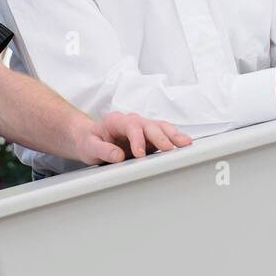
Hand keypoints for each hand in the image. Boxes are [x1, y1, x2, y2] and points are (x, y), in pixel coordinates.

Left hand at [73, 112, 192, 164]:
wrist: (90, 138)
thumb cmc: (89, 141)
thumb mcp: (89, 147)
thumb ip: (102, 150)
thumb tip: (118, 155)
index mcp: (116, 120)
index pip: (131, 126)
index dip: (137, 139)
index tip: (140, 154)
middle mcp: (132, 122)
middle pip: (150, 125)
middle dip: (161, 137)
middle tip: (169, 149)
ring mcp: (143, 129)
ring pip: (161, 128)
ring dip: (173, 135)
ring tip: (185, 143)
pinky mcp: (149, 138)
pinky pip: (164, 135)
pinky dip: (174, 140)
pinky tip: (184, 145)